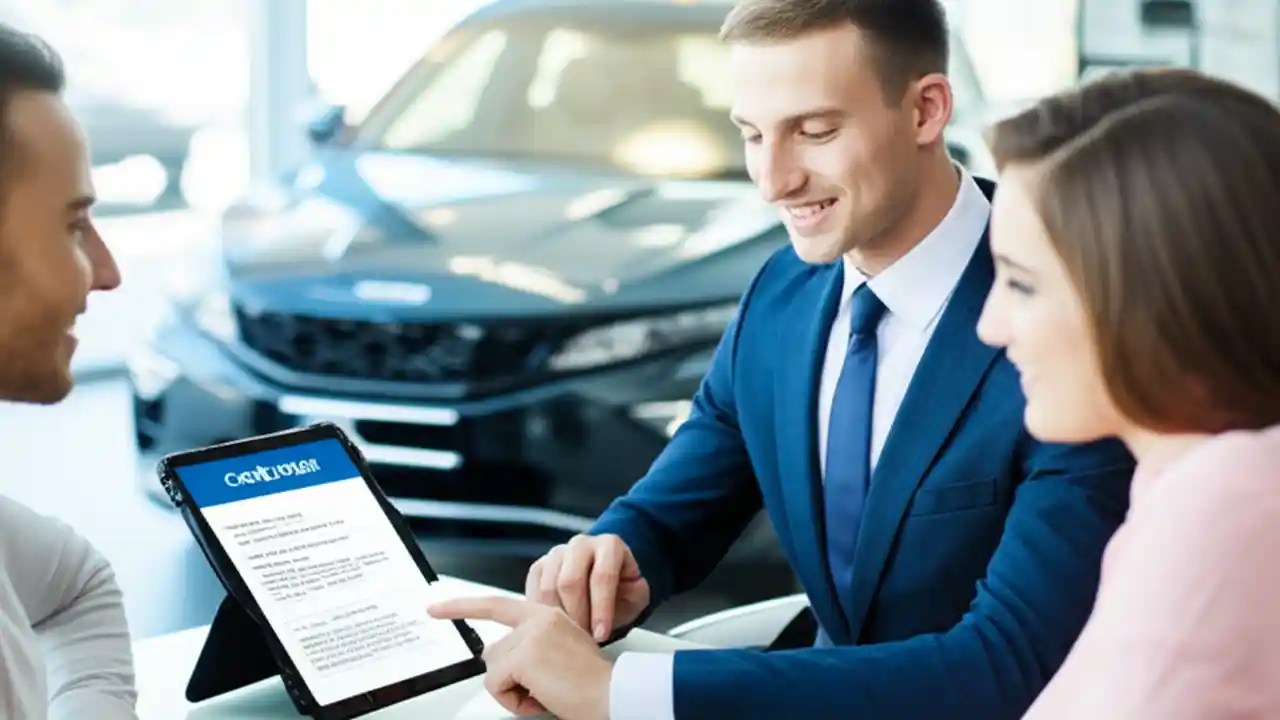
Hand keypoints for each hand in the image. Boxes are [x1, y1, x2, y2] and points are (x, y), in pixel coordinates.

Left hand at [429, 596, 612, 719]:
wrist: (613, 695)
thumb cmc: (592, 684)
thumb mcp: (560, 654)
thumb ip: (531, 646)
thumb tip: (497, 658)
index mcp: (547, 614)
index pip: (496, 604)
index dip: (463, 607)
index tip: (436, 608)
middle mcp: (538, 617)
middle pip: (493, 653)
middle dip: (508, 679)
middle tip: (543, 690)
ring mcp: (530, 634)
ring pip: (493, 671)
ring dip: (515, 691)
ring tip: (547, 692)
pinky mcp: (524, 655)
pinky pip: (496, 686)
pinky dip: (515, 702)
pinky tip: (542, 697)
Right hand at [526, 534, 650, 641]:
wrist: (602, 579)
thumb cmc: (621, 589)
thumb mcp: (636, 593)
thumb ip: (636, 594)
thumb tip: (625, 595)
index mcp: (609, 545)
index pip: (602, 576)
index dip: (601, 609)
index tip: (601, 635)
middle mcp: (580, 544)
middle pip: (570, 581)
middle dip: (576, 616)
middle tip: (582, 640)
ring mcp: (556, 554)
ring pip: (548, 588)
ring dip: (558, 618)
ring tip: (570, 637)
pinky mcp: (539, 567)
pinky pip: (533, 592)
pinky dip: (541, 614)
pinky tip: (554, 628)